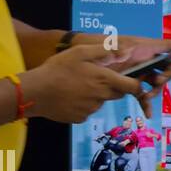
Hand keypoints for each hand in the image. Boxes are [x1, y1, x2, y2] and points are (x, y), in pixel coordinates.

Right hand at [21, 45, 145, 124]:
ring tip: (76, 85)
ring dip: (96, 95)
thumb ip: (107, 51)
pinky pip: (87, 110)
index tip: (132, 79)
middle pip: (118, 94)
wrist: (35, 92)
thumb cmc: (58, 68)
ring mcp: (91, 109)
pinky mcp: (80, 118)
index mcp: (105, 80)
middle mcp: (102, 97)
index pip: (133, 87)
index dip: (136, 84)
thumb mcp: (81, 52)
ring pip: (101, 101)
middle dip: (112, 86)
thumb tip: (129, 51)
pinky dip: (83, 104)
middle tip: (94, 77)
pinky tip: (69, 96)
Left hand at [83, 36, 170, 117]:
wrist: (88, 62)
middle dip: (167, 76)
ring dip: (156, 91)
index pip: (168, 46)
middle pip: (167, 67)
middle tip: (158, 82)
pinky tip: (147, 114)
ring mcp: (141, 72)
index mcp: (145, 48)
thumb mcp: (110, 47)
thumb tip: (127, 53)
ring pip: (157, 83)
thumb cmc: (101, 49)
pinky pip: (144, 95)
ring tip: (147, 96)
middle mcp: (147, 59)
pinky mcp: (132, 84)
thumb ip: (119, 48)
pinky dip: (146, 104)